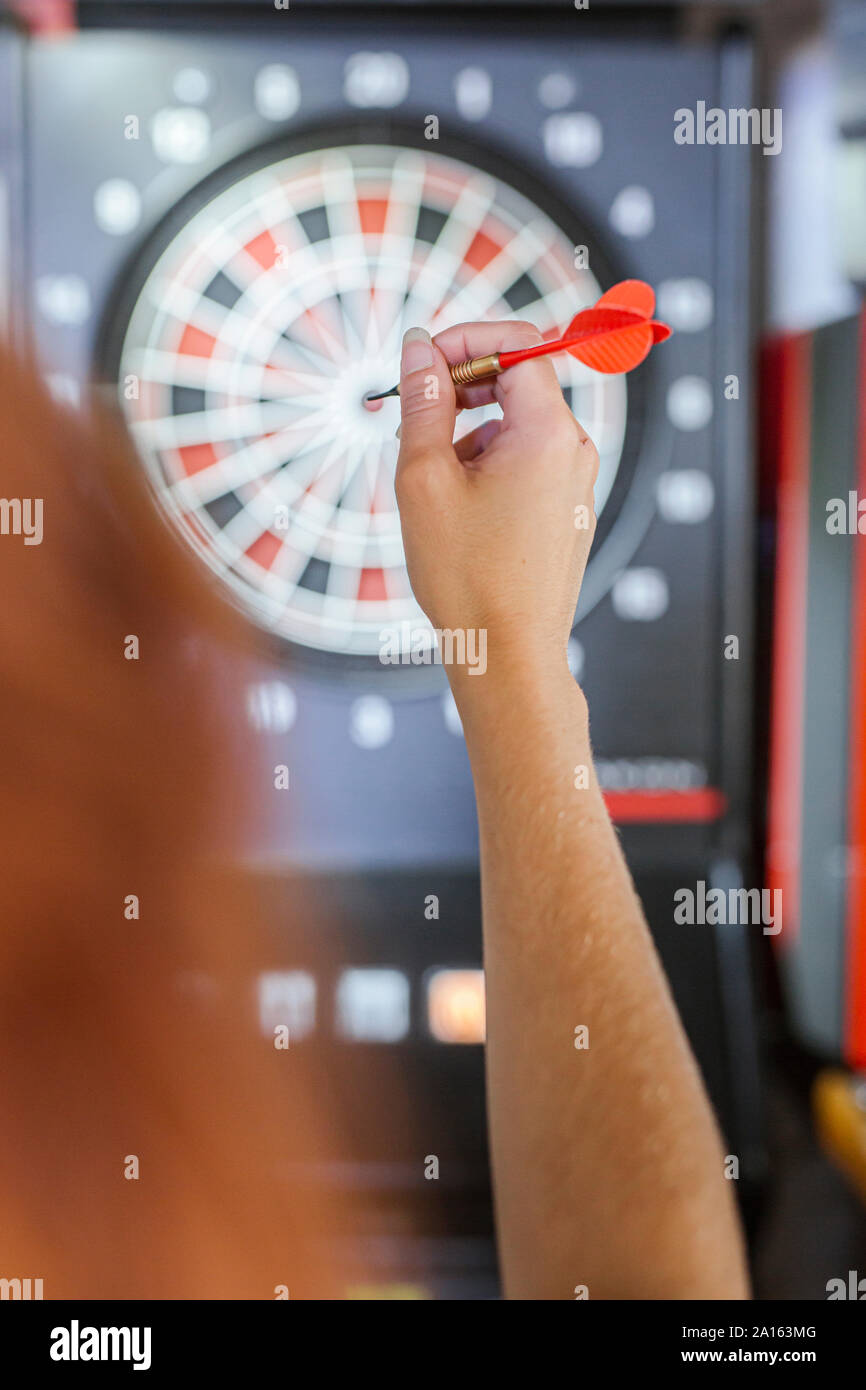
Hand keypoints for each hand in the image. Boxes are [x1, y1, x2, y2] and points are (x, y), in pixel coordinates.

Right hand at [394, 322, 598, 688]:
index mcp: (549, 433)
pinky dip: (489, 468)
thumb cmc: (467, 577)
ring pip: (517, 428)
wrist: (508, 657)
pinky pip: (527, 465)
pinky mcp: (567, 512)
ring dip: (470, 436)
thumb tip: (420, 348)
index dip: (466, 341)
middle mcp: (575, 451)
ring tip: (434, 486)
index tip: (424, 363)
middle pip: (519, 383)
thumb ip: (423, 401)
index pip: (519, 345)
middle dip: (462, 389)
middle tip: (415, 419)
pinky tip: (459, 512)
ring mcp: (576, 484)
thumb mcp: (425, 478)